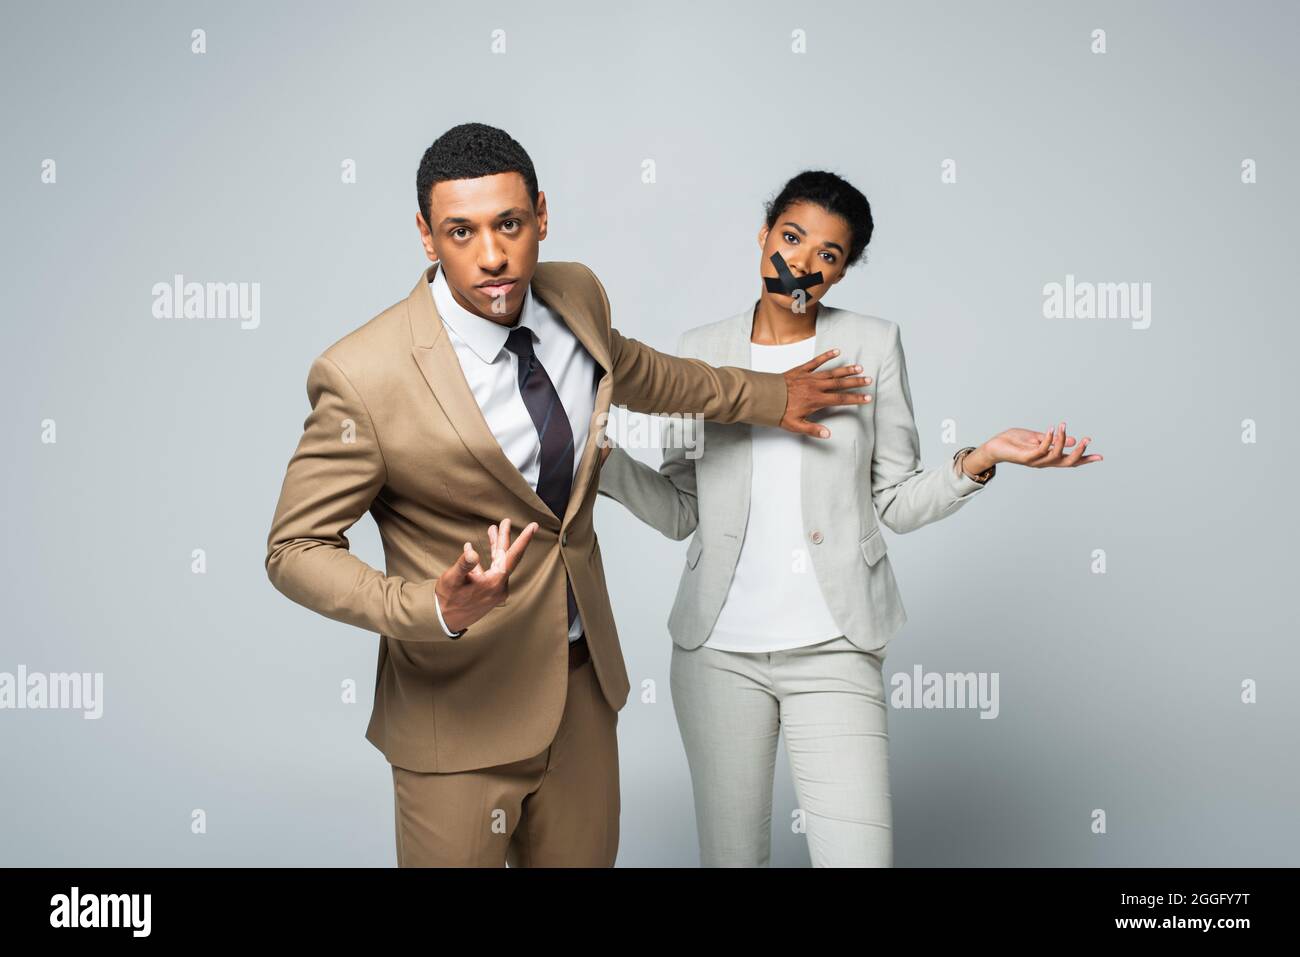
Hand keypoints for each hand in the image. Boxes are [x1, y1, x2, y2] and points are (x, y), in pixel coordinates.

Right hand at [434, 518, 537, 632]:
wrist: (443, 621)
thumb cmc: (447, 599)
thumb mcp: (452, 579)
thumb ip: (463, 564)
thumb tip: (472, 552)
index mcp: (494, 582)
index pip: (513, 556)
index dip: (524, 539)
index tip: (534, 526)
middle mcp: (499, 587)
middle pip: (507, 557)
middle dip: (504, 538)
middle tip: (505, 521)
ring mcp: (495, 591)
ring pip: (499, 563)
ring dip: (495, 547)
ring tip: (491, 530)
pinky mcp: (490, 593)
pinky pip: (492, 572)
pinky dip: (486, 560)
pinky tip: (472, 550)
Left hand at [780, 348, 871, 437]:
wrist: (764, 397)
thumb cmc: (779, 411)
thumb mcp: (795, 425)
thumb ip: (812, 429)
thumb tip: (828, 434)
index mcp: (816, 400)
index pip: (840, 399)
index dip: (855, 399)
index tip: (867, 398)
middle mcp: (815, 387)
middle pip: (840, 384)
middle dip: (855, 382)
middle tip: (868, 380)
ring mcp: (809, 377)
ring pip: (831, 372)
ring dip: (846, 370)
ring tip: (858, 368)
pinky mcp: (801, 370)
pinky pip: (816, 361)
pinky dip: (826, 356)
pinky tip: (837, 352)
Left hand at [981, 422, 1102, 468]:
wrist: (994, 447)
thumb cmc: (1014, 442)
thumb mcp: (1037, 439)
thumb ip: (1053, 440)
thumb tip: (1072, 439)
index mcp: (1048, 458)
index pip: (1070, 461)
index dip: (1085, 459)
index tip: (1100, 457)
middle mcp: (1044, 462)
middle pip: (1067, 462)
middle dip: (1079, 452)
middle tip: (1087, 439)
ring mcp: (1035, 461)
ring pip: (1055, 455)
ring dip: (1062, 439)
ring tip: (1064, 425)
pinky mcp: (1026, 457)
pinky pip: (1041, 449)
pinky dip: (1049, 439)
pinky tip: (1053, 429)